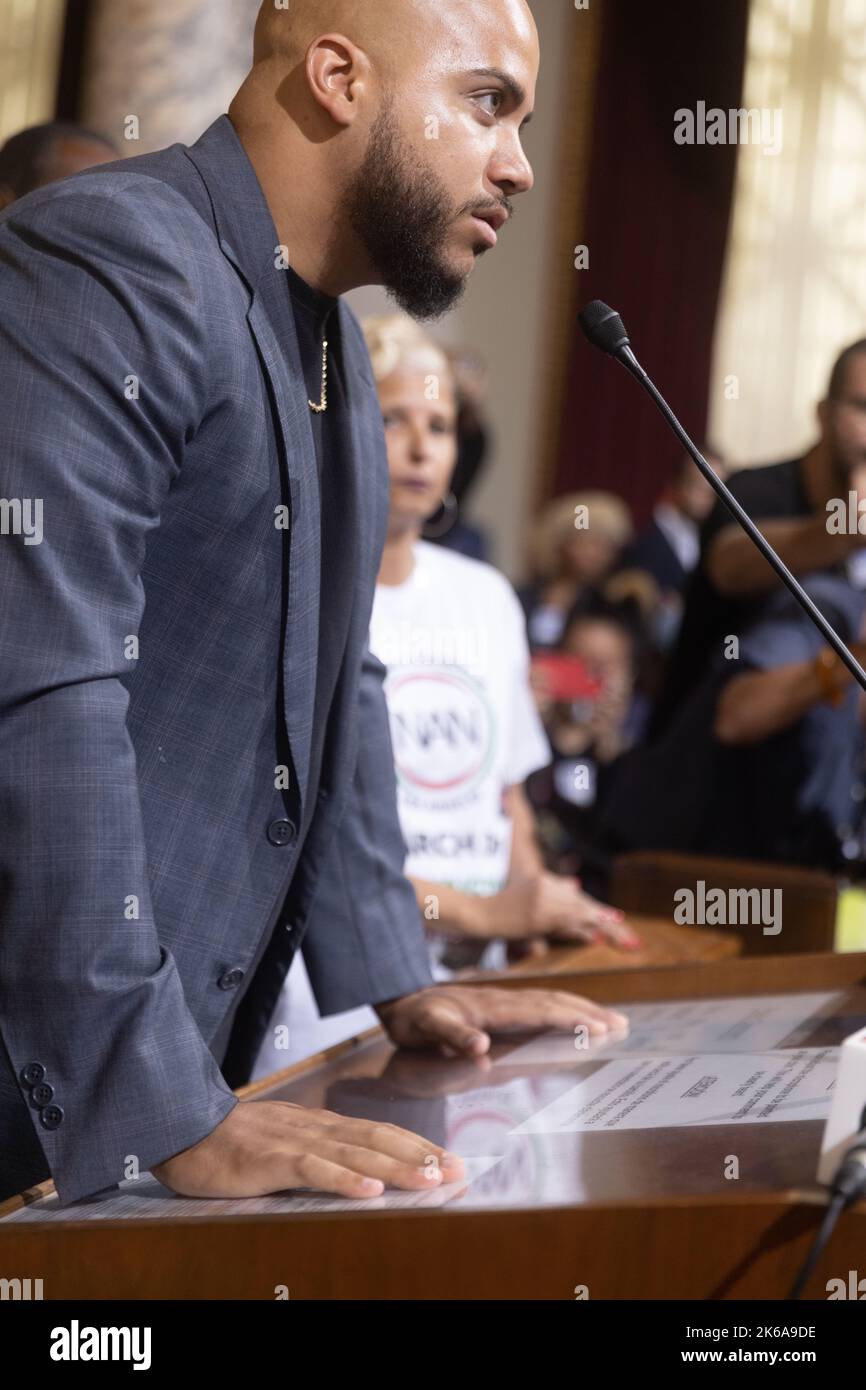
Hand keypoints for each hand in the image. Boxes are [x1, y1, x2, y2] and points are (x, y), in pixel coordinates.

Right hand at [151, 1099, 462, 1199]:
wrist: (182, 1124)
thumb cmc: (232, 1142)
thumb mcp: (282, 1143)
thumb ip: (318, 1152)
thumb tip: (357, 1172)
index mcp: (320, 1125)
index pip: (379, 1132)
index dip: (416, 1144)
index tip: (450, 1159)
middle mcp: (315, 1128)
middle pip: (378, 1139)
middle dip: (421, 1154)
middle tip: (458, 1170)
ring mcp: (294, 1141)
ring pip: (355, 1153)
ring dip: (395, 1167)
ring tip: (430, 1180)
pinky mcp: (269, 1158)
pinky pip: (312, 1169)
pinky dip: (343, 1179)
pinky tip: (369, 1191)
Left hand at [376, 984, 628, 1058]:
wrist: (400, 999)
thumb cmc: (414, 1017)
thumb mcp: (426, 1028)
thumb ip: (453, 1037)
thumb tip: (481, 1049)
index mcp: (494, 1006)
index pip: (542, 1011)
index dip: (572, 1019)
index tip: (600, 1029)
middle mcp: (505, 1000)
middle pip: (555, 1003)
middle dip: (589, 1013)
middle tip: (622, 1025)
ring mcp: (504, 1002)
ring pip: (551, 1002)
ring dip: (582, 1009)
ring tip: (611, 1020)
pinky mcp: (500, 1008)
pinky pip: (540, 1007)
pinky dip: (563, 1010)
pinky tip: (573, 1018)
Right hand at [480, 871, 640, 947]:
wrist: (477, 912)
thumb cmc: (500, 907)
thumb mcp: (527, 893)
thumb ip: (552, 889)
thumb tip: (577, 884)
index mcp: (547, 881)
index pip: (579, 898)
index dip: (600, 910)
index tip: (619, 919)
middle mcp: (548, 887)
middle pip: (585, 906)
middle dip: (610, 923)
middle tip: (632, 940)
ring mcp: (543, 901)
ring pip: (581, 915)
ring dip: (605, 929)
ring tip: (626, 941)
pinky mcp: (536, 916)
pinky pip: (565, 924)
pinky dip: (583, 932)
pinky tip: (598, 939)